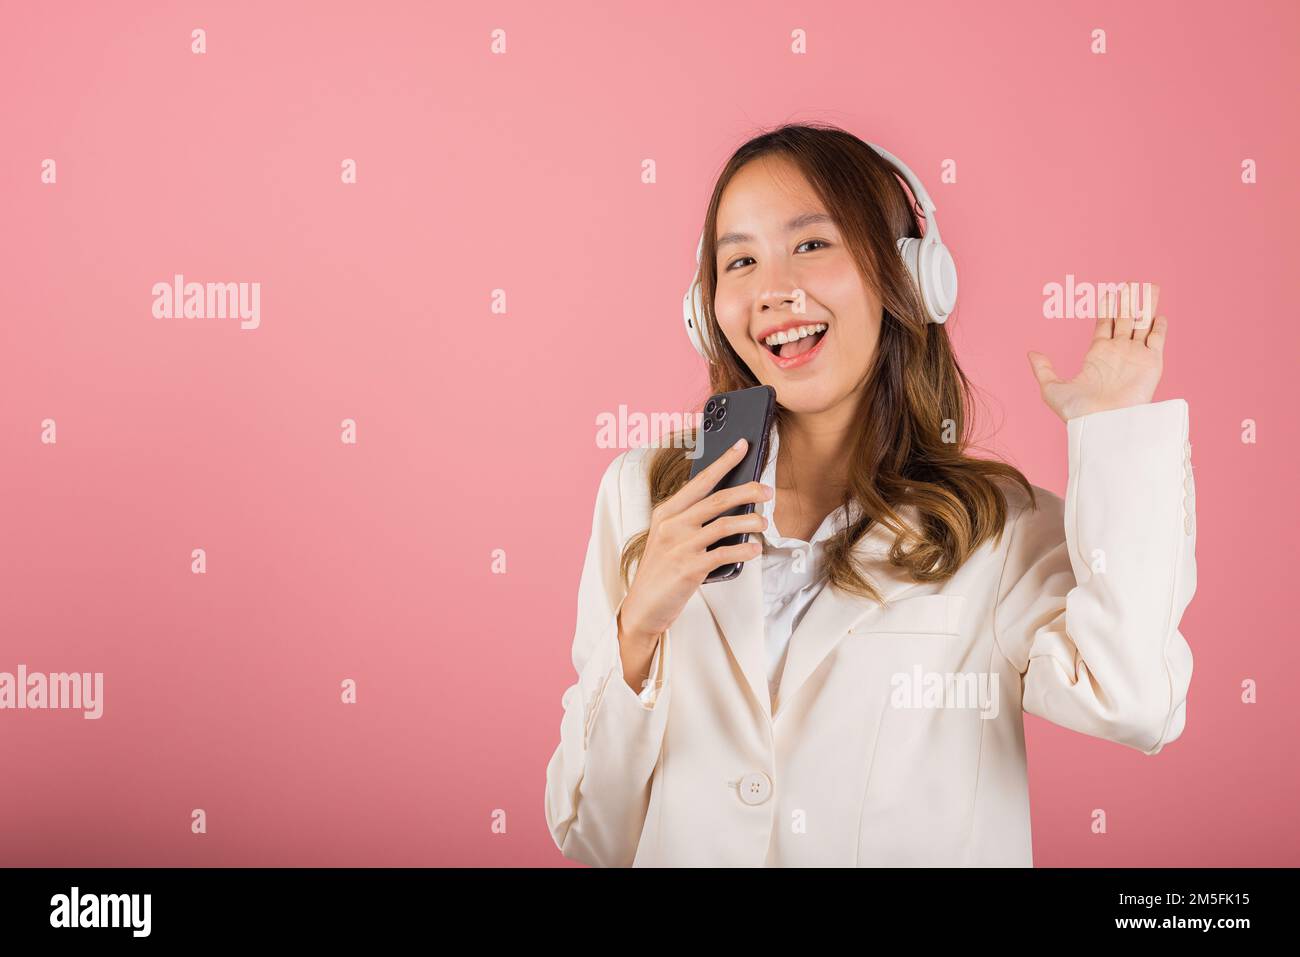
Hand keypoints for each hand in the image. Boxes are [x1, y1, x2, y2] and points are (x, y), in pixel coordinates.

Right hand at [618, 437, 772, 646]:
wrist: (644, 606)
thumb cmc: (661, 571)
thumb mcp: (669, 538)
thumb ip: (691, 521)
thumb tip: (729, 507)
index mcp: (666, 513)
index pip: (699, 481)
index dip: (723, 462)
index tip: (741, 446)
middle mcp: (672, 525)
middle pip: (716, 499)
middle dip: (746, 490)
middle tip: (767, 489)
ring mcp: (680, 546)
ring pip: (724, 524)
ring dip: (750, 520)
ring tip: (763, 522)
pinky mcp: (689, 567)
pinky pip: (725, 553)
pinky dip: (744, 549)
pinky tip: (755, 548)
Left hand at [1027, 282, 1167, 421]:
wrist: (1103, 425)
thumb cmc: (1078, 412)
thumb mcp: (1051, 389)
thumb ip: (1043, 369)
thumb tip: (1031, 353)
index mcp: (1098, 355)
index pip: (1105, 324)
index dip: (1108, 308)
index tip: (1109, 292)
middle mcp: (1119, 353)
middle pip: (1126, 319)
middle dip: (1128, 301)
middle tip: (1131, 283)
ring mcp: (1136, 357)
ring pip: (1143, 324)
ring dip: (1145, 306)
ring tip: (1147, 286)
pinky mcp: (1152, 364)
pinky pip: (1158, 340)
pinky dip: (1159, 326)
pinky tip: (1159, 314)